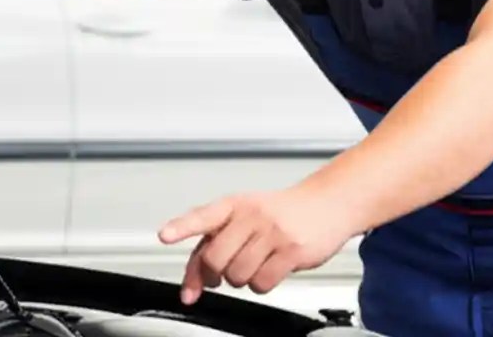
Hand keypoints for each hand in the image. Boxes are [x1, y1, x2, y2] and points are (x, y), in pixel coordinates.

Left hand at [157, 186, 357, 303]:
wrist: (327, 204)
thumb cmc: (280, 213)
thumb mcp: (244, 218)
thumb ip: (212, 246)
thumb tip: (190, 289)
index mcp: (235, 204)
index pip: (204, 215)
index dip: (183, 227)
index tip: (165, 235)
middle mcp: (252, 215)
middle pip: (215, 259)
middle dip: (216, 272)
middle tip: (226, 268)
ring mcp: (273, 232)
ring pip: (237, 276)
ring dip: (243, 278)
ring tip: (257, 262)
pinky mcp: (292, 251)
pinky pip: (261, 284)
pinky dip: (262, 284)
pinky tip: (271, 268)